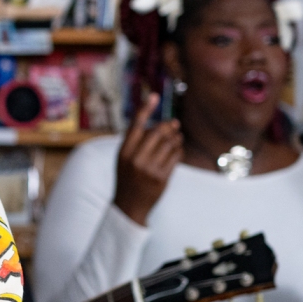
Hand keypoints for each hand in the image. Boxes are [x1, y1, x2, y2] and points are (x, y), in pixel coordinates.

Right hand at [113, 93, 182, 225]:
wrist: (129, 205)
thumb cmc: (127, 178)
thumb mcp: (124, 159)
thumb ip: (137, 142)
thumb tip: (162, 124)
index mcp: (123, 152)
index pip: (135, 125)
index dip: (145, 109)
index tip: (154, 96)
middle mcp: (135, 158)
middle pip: (157, 132)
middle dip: (168, 126)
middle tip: (174, 124)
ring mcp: (149, 168)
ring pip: (169, 143)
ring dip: (176, 138)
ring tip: (176, 138)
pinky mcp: (162, 177)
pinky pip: (176, 156)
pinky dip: (179, 150)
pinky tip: (177, 151)